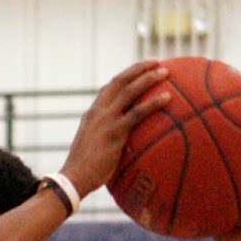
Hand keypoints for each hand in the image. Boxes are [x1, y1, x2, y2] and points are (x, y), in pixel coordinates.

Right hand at [61, 62, 169, 197]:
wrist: (73, 180)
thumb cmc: (84, 173)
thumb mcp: (93, 150)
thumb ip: (107, 141)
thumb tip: (126, 146)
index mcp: (92, 114)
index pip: (110, 87)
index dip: (127, 75)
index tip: (141, 69)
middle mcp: (98, 111)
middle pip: (120, 80)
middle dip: (139, 67)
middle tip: (157, 61)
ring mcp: (106, 120)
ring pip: (130, 90)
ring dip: (148, 78)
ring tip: (166, 71)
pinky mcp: (114, 132)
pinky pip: (137, 112)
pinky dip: (153, 102)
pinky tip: (168, 97)